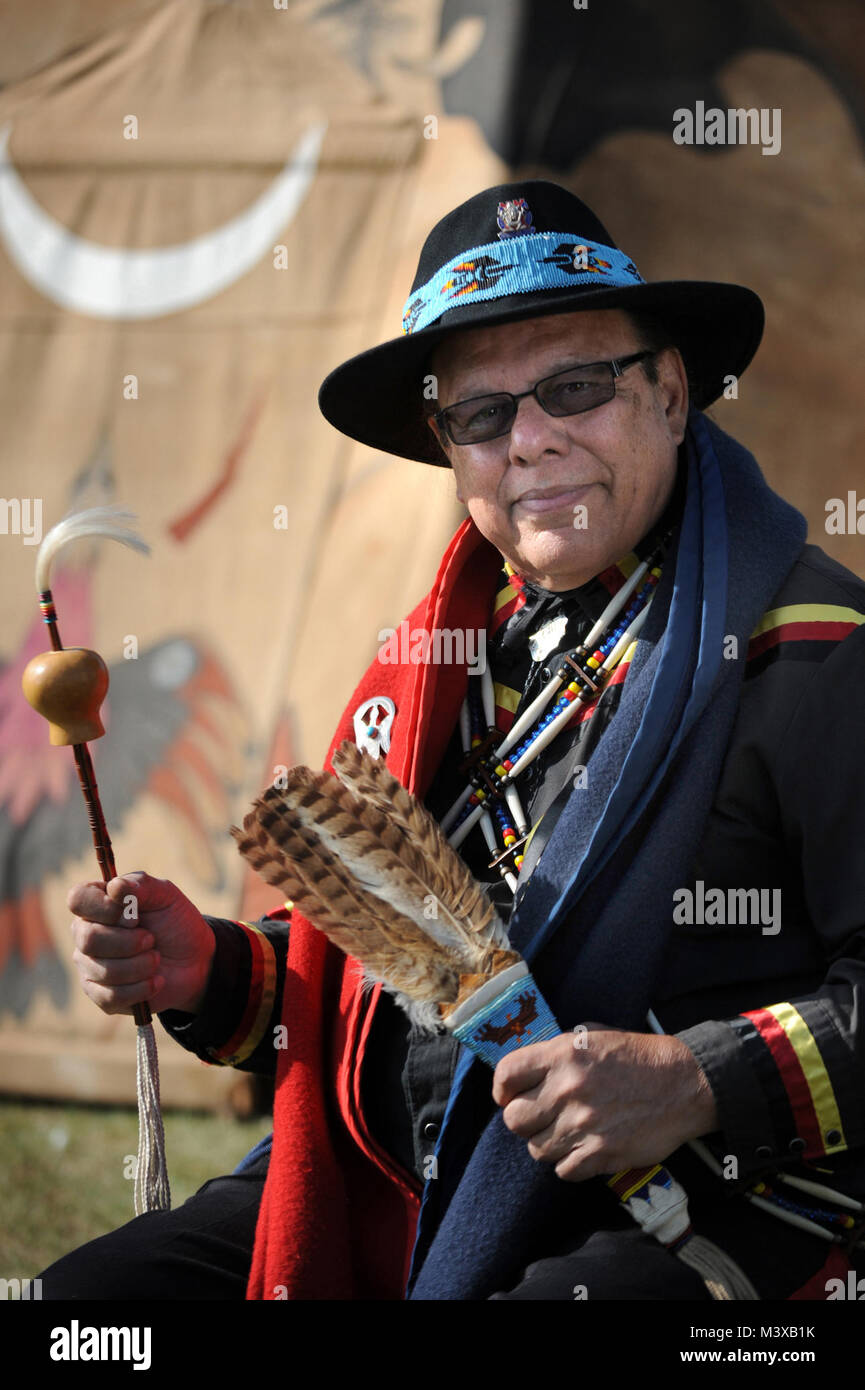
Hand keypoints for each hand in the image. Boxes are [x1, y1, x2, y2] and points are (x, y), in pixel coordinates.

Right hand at [68, 872, 215, 1016]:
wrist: (194, 960)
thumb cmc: (174, 921)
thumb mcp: (166, 895)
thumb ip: (141, 886)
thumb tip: (114, 887)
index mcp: (97, 903)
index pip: (77, 899)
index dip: (104, 907)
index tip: (133, 915)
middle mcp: (85, 933)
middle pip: (88, 939)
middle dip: (128, 942)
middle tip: (151, 939)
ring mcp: (90, 965)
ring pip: (103, 970)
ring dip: (141, 965)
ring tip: (156, 958)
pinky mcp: (100, 995)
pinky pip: (110, 996)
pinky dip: (141, 988)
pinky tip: (156, 980)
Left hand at [492, 1024, 717, 1180]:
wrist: (684, 1084)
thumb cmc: (638, 1056)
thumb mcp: (593, 1035)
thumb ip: (557, 1050)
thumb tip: (527, 1069)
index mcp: (563, 1055)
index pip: (506, 1074)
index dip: (502, 1088)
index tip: (509, 1095)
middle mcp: (567, 1090)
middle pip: (514, 1120)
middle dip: (524, 1119)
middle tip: (540, 1116)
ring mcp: (583, 1125)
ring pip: (536, 1149)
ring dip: (547, 1143)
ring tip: (566, 1132)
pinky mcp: (601, 1154)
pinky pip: (563, 1171)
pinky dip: (569, 1164)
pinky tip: (583, 1149)